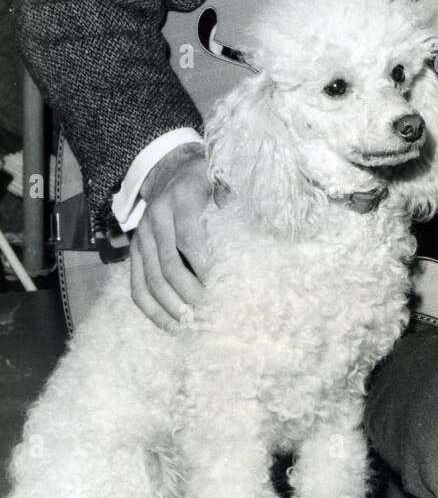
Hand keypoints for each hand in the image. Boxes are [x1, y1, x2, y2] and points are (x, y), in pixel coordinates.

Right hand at [129, 144, 212, 328]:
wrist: (170, 171)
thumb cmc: (204, 180)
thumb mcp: (219, 177)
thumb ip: (230, 194)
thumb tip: (242, 216)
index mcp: (180, 199)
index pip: (188, 237)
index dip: (202, 263)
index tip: (218, 286)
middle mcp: (156, 219)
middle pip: (168, 263)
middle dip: (187, 292)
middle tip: (207, 311)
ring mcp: (141, 237)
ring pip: (149, 279)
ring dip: (168, 306)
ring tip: (187, 325)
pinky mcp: (135, 252)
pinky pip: (136, 285)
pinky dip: (151, 308)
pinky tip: (168, 325)